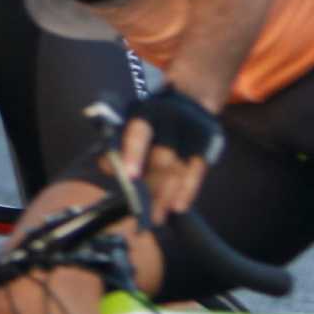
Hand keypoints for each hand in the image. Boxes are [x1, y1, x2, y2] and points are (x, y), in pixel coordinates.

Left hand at [118, 86, 221, 223]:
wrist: (192, 94)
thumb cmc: (152, 112)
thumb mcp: (132, 117)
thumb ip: (118, 140)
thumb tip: (106, 166)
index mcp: (148, 111)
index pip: (139, 133)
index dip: (134, 154)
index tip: (130, 176)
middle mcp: (172, 121)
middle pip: (161, 159)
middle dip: (151, 187)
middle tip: (138, 211)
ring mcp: (192, 134)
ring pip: (178, 170)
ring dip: (166, 196)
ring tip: (155, 218)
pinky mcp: (207, 145)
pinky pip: (197, 172)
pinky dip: (188, 190)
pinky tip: (178, 207)